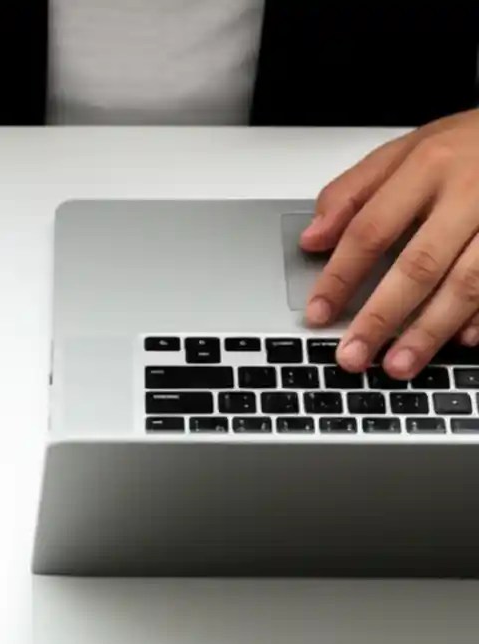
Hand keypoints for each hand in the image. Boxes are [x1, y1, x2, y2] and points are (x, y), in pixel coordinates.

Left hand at [301, 108, 478, 378]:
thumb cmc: (468, 144)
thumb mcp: (407, 149)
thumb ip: (354, 192)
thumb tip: (312, 238)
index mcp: (429, 167)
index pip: (370, 229)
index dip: (340, 276)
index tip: (318, 313)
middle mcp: (470, 194)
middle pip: (419, 265)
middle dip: (382, 317)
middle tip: (353, 356)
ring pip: (467, 284)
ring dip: (431, 330)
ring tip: (399, 366)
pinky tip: (463, 342)